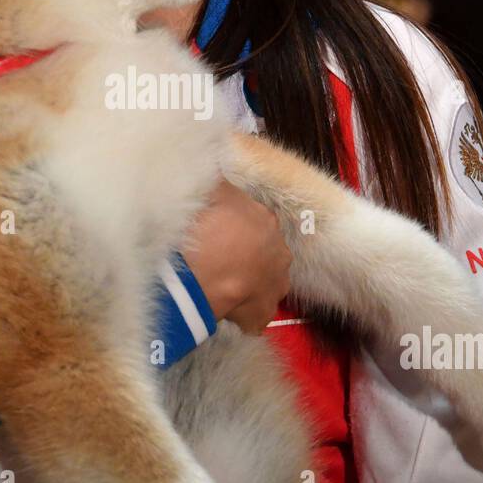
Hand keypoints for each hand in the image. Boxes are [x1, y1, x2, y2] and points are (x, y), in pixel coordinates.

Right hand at [179, 177, 291, 335]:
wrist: (202, 261)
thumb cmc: (206, 218)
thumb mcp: (213, 188)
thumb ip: (219, 182)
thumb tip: (217, 163)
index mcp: (267, 221)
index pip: (256, 225)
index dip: (236, 232)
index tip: (217, 237)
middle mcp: (280, 253)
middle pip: (264, 257)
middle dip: (245, 261)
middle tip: (216, 264)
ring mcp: (274, 286)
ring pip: (264, 288)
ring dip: (246, 289)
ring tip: (219, 289)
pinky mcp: (261, 315)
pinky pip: (253, 319)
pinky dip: (240, 318)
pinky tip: (223, 314)